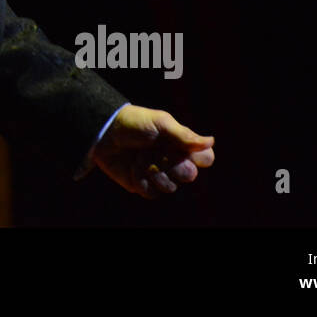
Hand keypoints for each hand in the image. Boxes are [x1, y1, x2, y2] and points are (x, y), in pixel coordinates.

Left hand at [91, 105, 214, 198]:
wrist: (105, 134)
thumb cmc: (135, 123)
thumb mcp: (160, 122)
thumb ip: (184, 134)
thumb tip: (211, 141)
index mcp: (182, 144)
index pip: (206, 159)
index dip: (197, 158)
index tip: (181, 148)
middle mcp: (174, 161)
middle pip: (190, 175)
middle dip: (172, 164)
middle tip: (157, 152)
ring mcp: (160, 174)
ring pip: (170, 187)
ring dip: (153, 171)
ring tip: (140, 156)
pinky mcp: (144, 185)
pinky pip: (152, 193)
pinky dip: (141, 180)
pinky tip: (133, 167)